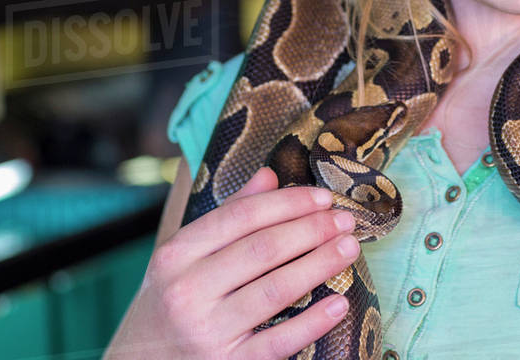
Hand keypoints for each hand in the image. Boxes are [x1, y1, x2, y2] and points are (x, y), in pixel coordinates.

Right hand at [103, 166, 358, 358]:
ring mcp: (206, 332)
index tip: (323, 196)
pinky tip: (339, 304)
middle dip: (312, 230)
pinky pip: (278, 342)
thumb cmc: (168, 304)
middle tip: (346, 220)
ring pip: (275, 291)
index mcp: (175, 255)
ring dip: (319, 265)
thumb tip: (271, 176)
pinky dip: (312, 322)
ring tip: (350, 249)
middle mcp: (186, 291)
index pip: (240, 217)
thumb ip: (228, 215)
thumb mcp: (183, 258)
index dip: (287, 203)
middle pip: (262, 250)